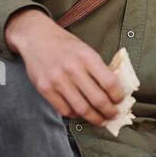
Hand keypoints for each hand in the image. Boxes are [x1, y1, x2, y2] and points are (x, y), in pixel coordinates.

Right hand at [4, 8, 125, 126]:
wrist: (35, 37)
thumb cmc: (64, 45)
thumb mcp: (86, 50)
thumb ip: (98, 69)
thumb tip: (113, 91)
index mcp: (86, 57)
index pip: (110, 83)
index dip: (118, 96)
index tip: (120, 100)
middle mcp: (72, 68)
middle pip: (97, 99)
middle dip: (109, 112)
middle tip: (113, 115)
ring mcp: (57, 80)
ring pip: (81, 109)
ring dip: (94, 118)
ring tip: (100, 119)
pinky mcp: (45, 89)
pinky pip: (64, 110)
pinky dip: (75, 115)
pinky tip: (80, 113)